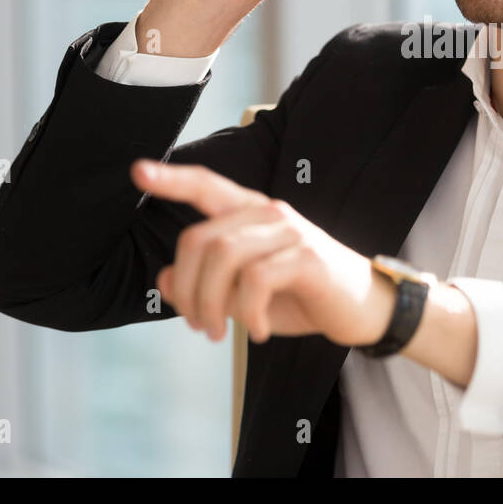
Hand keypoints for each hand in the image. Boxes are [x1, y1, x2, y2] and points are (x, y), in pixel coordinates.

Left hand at [130, 159, 396, 345]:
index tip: (137, 171)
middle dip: (187, 287)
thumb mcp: (246, 295)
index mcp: (252, 214)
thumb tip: (164, 281)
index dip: (171, 179)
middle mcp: (269, 213)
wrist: (365, 309)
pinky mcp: (306, 257)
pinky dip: (247, 314)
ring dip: (210, 304)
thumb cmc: (303, 296)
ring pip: (223, 257)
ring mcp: (290, 232)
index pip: (206, 186)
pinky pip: (255, 281)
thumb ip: (205, 284)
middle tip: (196, 325)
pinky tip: (258, 332)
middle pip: (201, 238)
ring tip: (219, 332)